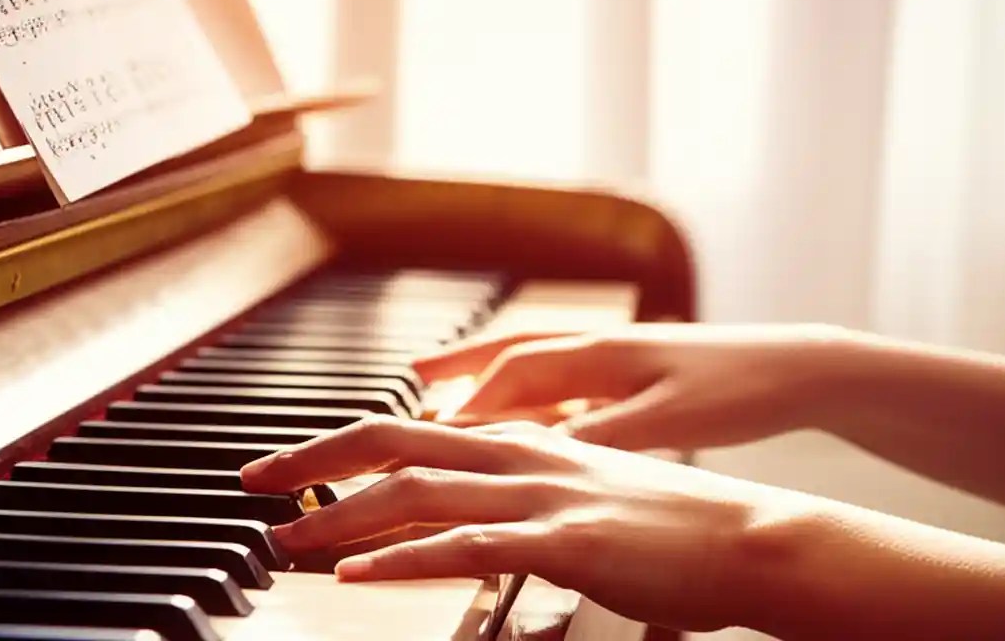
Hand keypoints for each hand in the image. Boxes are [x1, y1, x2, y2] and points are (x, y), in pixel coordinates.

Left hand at [238, 416, 807, 631]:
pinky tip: (360, 575)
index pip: (410, 430)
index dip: (339, 445)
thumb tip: (458, 523)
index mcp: (521, 442)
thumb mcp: (579, 497)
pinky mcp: (566, 542)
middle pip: (394, 441)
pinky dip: (405, 559)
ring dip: (343, 516)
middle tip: (256, 486)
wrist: (748, 538)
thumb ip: (514, 500)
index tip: (287, 469)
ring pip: (418, 492)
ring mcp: (542, 496)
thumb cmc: (666, 526)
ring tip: (289, 540)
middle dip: (316, 461)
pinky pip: (469, 545)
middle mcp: (521, 455)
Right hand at [415, 323, 853, 450]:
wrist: (801, 369)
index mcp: (602, 354)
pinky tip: (531, 422)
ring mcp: (619, 360)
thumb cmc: (740, 389)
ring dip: (492, 382)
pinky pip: (568, 386)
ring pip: (538, 369)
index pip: (514, 373)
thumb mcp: (668, 422)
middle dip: (460, 371)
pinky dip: (534, 401)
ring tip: (452, 397)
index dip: (467, 402)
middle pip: (513, 357)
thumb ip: (600, 436)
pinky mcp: (638, 376)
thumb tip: (535, 454)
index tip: (429, 427)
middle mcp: (601, 349)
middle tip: (414, 381)